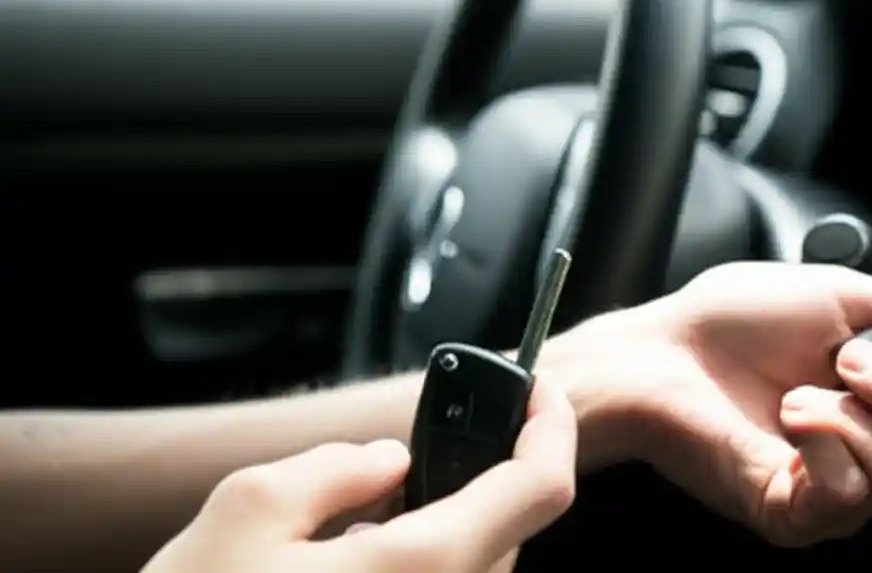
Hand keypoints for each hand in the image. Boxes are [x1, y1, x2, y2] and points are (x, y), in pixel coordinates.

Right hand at [142, 378, 576, 572]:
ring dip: (445, 531)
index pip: (540, 488)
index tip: (538, 391)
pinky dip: (421, 567)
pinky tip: (355, 566)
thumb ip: (334, 470)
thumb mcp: (246, 514)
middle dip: (478, 480)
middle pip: (507, 529)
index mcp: (422, 567)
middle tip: (418, 459)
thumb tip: (388, 461)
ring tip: (365, 524)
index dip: (551, 427)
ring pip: (475, 568)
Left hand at [600, 262, 871, 546]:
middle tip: (856, 359)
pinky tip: (791, 416)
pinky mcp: (794, 513)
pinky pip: (848, 496)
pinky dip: (826, 444)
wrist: (655, 352)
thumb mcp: (844, 298)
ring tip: (802, 388)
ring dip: (857, 414)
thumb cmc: (733, 322)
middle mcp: (870, 445)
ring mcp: (834, 484)